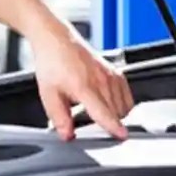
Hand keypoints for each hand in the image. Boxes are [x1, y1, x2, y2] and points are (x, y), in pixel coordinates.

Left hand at [27, 25, 133, 140]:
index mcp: (84, 86)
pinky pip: (127, 94)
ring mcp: (110, 74)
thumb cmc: (52, 64)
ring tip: (97, 112)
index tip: (122, 136)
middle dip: (108, 123)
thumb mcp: (48, 94)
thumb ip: (59, 117)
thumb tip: (68, 136)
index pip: (104, 111)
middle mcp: (101, 79)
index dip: (113, 126)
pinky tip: (107, 103)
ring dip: (115, 114)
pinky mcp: (116, 70)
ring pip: (124, 105)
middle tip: (92, 124)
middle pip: (116, 112)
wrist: (57, 40)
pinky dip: (121, 103)